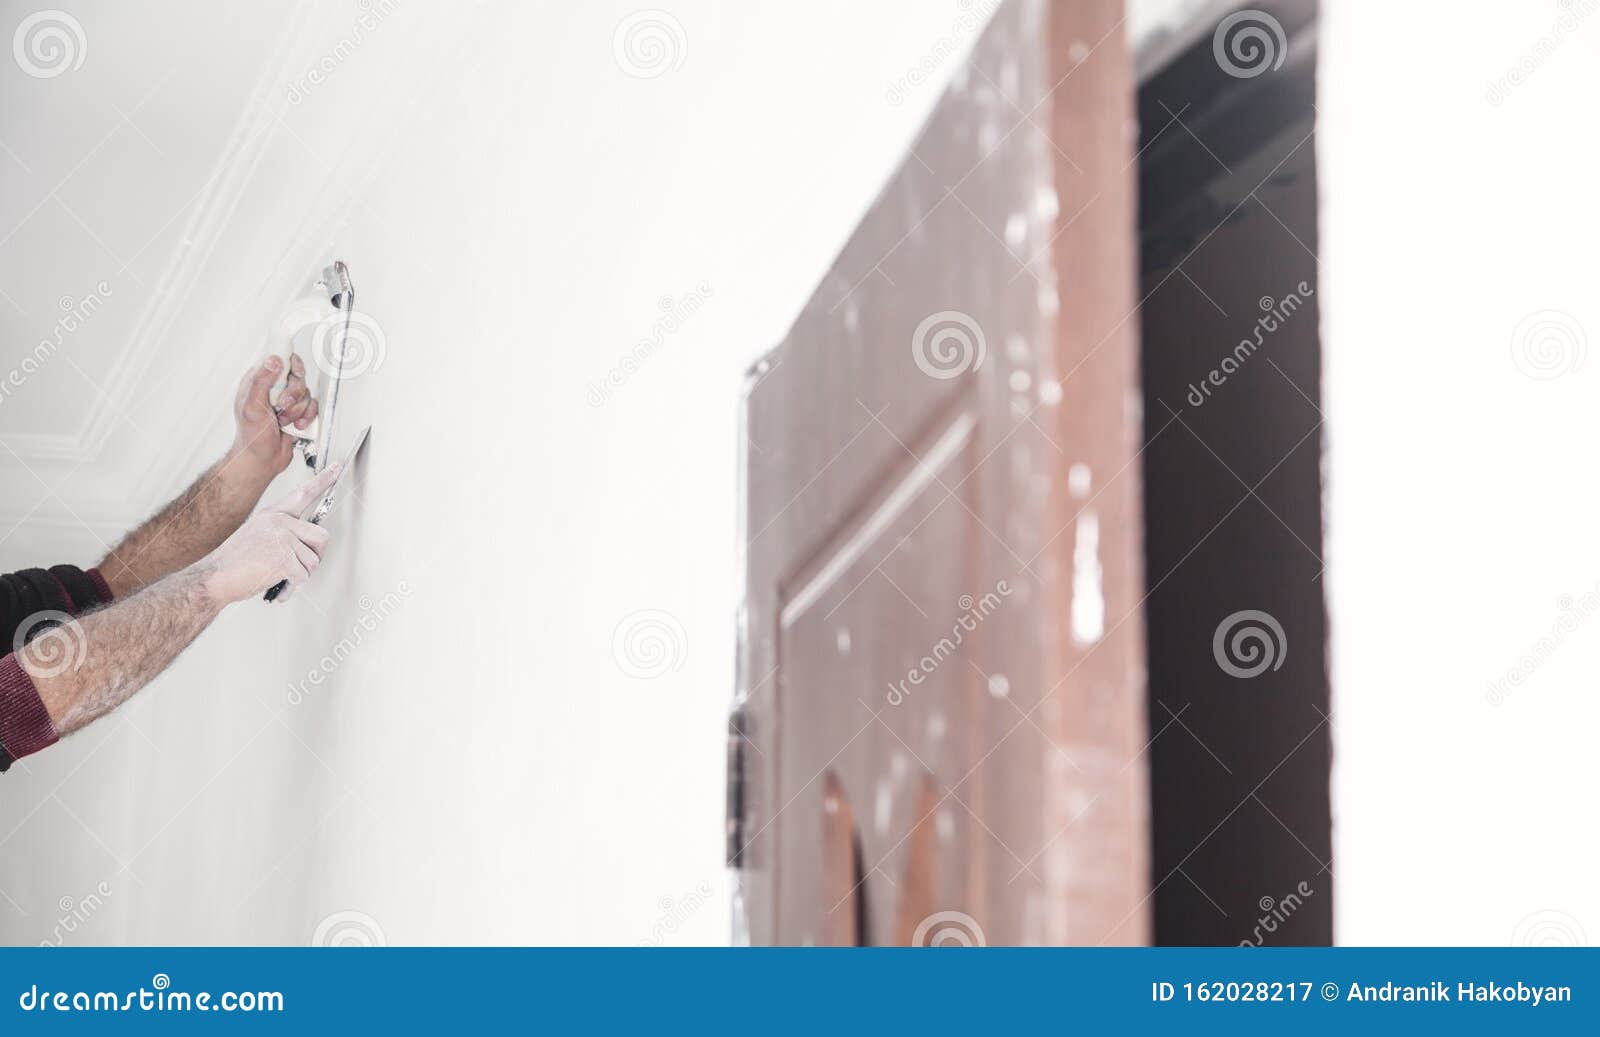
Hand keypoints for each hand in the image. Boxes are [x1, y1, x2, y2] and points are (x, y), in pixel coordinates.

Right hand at [200, 465, 339, 603]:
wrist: (214, 576)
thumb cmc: (235, 561)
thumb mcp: (258, 535)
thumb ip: (283, 533)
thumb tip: (308, 545)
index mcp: (273, 514)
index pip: (303, 493)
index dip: (323, 480)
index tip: (337, 467)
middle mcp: (280, 522)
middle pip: (322, 537)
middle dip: (315, 556)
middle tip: (300, 567)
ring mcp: (282, 538)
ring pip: (314, 561)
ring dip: (300, 575)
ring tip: (279, 577)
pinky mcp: (284, 557)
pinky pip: (303, 576)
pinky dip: (292, 587)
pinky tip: (277, 586)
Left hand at [230, 353, 319, 476]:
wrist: (262, 460)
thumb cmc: (251, 437)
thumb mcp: (252, 407)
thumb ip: (261, 381)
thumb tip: (273, 360)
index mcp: (257, 381)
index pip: (278, 359)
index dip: (289, 364)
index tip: (293, 372)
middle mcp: (273, 388)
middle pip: (297, 376)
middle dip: (293, 395)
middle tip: (282, 405)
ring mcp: (286, 400)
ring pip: (306, 393)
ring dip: (297, 410)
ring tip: (284, 420)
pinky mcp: (298, 412)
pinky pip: (312, 407)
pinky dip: (306, 418)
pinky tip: (295, 425)